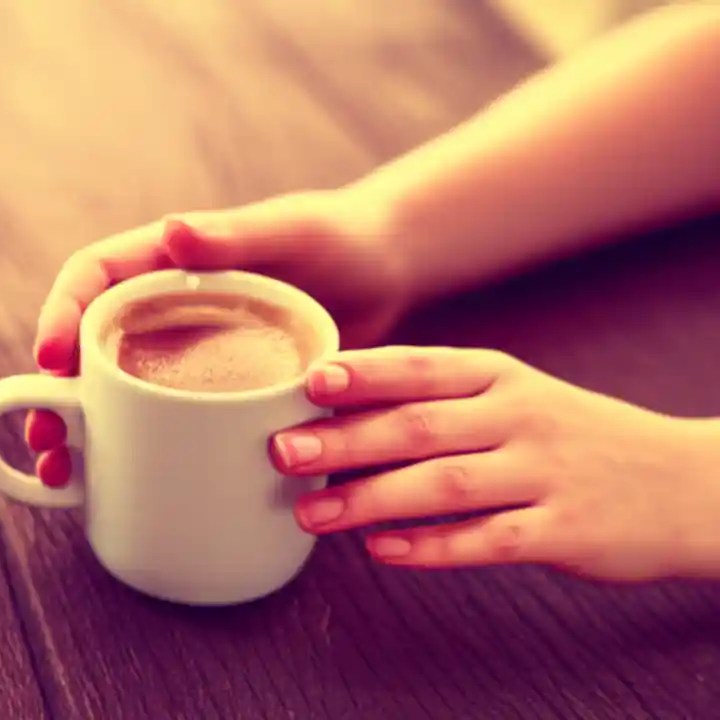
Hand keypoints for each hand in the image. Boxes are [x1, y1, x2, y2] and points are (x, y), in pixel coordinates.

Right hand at [26, 188, 410, 486]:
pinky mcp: (216, 393)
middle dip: (55, 393)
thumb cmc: (344, 239)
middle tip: (46, 437)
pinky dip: (136, 454)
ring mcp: (188, 354)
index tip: (49, 358)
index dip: (61, 312)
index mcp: (169, 262)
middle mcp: (167, 309)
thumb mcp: (295, 231)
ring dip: (82, 432)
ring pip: (116, 393)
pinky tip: (122, 488)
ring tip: (64, 474)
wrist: (391, 276)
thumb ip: (237, 234)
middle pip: (90, 347)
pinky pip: (164, 422)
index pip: (94, 277)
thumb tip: (171, 234)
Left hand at [272, 346, 719, 581]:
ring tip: (309, 514)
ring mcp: (545, 474)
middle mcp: (520, 417)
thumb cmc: (570, 437)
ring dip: (370, 500)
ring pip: (444, 485)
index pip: (421, 369)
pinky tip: (381, 551)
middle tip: (284, 453)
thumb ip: (437, 397)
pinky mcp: (565, 531)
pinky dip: (432, 547)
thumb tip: (331, 404)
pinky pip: (488, 540)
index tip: (307, 382)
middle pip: (420, 426)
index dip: (364, 374)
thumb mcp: (513, 397)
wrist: (686, 484)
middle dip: (346, 440)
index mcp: (500, 377)